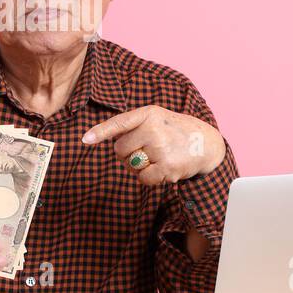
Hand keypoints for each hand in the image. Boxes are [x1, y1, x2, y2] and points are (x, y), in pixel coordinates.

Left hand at [81, 105, 225, 185]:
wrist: (207, 143)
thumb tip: (98, 136)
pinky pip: (143, 178)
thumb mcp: (155, 118)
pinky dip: (149, 178)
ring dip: (140, 167)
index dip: (100, 132)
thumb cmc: (174, 130)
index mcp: (148, 113)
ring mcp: (159, 148)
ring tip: (158, 157)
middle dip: (128, 154)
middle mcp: (152, 128)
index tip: (85, 139)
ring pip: (130, 165)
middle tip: (147, 150)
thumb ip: (132, 125)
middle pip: (120, 150)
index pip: (119, 123)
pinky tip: (163, 168)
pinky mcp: (166, 167)